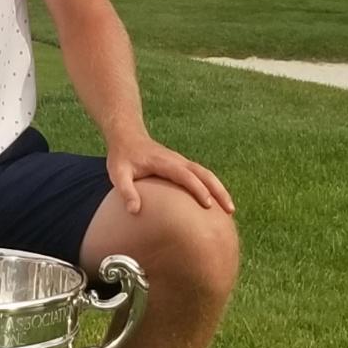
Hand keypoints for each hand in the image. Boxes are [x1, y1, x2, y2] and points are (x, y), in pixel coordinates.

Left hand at [106, 135, 235, 216]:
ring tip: (230, 208)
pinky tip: (216, 202)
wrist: (127, 136)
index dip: (198, 189)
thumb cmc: (122, 156)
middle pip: (204, 173)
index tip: (208, 204)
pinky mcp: (181, 165)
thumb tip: (134, 211)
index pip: (186, 175)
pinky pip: (200, 175)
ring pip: (206, 174)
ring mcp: (181, 162)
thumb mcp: (117, 173)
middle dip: (219, 190)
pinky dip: (212, 186)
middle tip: (230, 209)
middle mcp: (177, 160)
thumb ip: (125, 191)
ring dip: (219, 189)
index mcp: (164, 162)